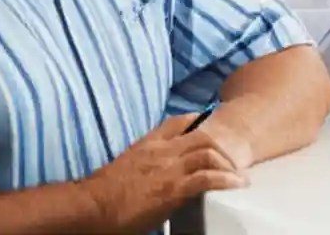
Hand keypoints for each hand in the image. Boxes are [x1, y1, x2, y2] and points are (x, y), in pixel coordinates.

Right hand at [80, 114, 247, 232]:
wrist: (90, 207)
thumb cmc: (102, 194)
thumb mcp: (125, 167)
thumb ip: (144, 163)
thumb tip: (154, 172)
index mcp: (147, 145)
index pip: (177, 122)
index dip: (199, 121)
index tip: (211, 126)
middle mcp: (161, 151)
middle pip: (203, 135)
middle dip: (223, 145)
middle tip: (234, 159)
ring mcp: (168, 169)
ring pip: (209, 153)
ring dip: (229, 164)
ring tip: (239, 175)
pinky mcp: (173, 189)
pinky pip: (207, 178)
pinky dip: (226, 179)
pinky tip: (236, 184)